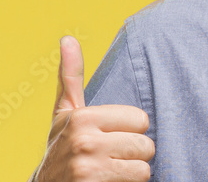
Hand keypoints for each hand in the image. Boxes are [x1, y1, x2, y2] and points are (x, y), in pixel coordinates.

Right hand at [32, 35, 154, 181]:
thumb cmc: (61, 146)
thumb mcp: (64, 112)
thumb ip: (70, 75)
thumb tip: (68, 38)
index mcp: (81, 117)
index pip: (140, 119)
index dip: (130, 129)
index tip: (110, 135)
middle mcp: (84, 142)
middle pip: (145, 144)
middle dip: (134, 153)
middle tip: (112, 156)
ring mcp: (90, 168)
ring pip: (144, 167)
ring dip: (133, 171)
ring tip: (112, 169)